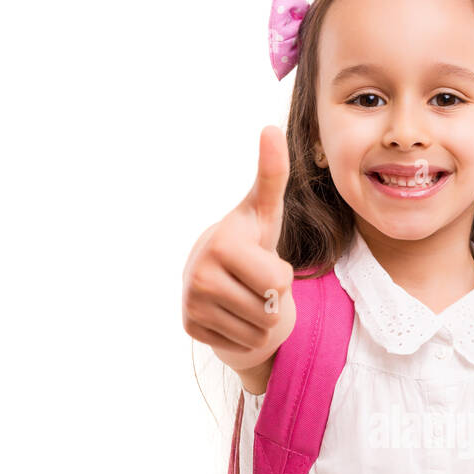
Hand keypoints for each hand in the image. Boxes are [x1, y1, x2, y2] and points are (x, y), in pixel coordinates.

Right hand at [181, 125, 295, 371]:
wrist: (217, 277)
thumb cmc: (250, 240)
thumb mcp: (265, 211)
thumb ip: (272, 174)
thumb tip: (271, 128)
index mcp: (222, 244)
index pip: (280, 280)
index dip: (282, 275)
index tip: (261, 258)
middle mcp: (200, 275)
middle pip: (270, 310)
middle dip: (273, 301)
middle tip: (255, 283)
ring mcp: (192, 304)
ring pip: (259, 332)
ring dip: (261, 321)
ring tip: (245, 297)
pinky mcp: (191, 328)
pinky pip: (242, 345)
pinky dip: (244, 335)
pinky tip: (231, 314)